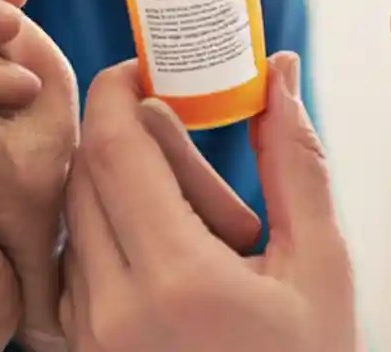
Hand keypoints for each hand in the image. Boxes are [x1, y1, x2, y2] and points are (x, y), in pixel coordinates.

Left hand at [59, 54, 359, 351]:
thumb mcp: (319, 266)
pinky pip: (72, 257)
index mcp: (178, 281)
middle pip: (86, 171)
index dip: (118, 88)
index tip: (147, 67)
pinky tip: (166, 246)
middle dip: (127, 132)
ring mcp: (88, 334)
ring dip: (118, 182)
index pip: (113, 147)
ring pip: (74, 212)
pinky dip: (107, 228)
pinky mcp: (79, 347)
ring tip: (190, 210)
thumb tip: (278, 74)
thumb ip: (295, 162)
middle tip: (183, 131)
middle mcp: (115, 309)